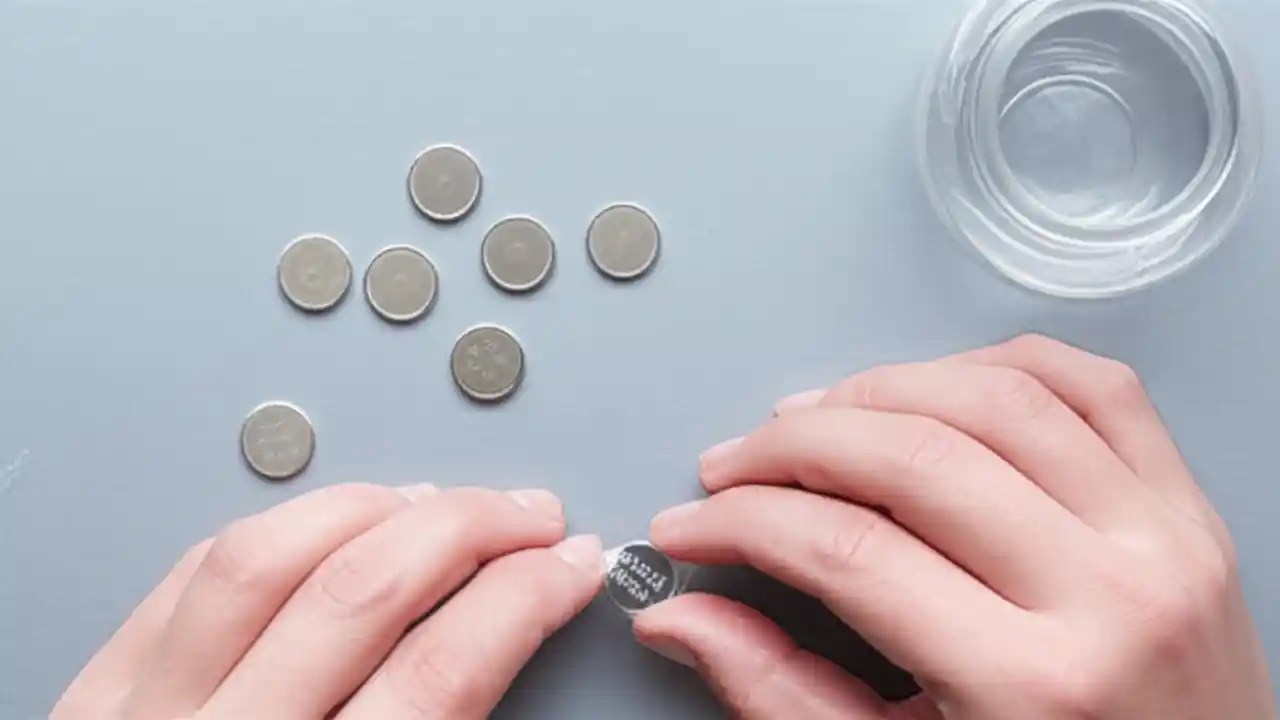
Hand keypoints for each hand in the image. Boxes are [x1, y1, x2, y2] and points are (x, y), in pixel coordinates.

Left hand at [53, 484, 602, 719]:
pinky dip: (280, 528)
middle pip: (365, 593)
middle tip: (527, 519)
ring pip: (268, 560)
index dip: (524, 600)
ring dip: (377, 507)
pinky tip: (334, 519)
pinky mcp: (93, 698)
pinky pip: (191, 573)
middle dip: (472, 529)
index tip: (567, 570)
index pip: (440, 674)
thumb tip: (513, 645)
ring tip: (441, 499)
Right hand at [637, 335, 1275, 718]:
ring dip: (882, 388)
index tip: (693, 526)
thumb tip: (684, 622)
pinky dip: (1003, 363)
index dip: (742, 524)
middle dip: (791, 447)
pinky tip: (940, 384)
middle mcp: (1110, 597)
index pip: (846, 552)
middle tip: (734, 467)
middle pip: (912, 457)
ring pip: (997, 396)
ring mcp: (1163, 539)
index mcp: (1033, 687)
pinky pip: (1099, 386)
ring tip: (816, 417)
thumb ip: (782, 694)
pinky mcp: (1189, 511)